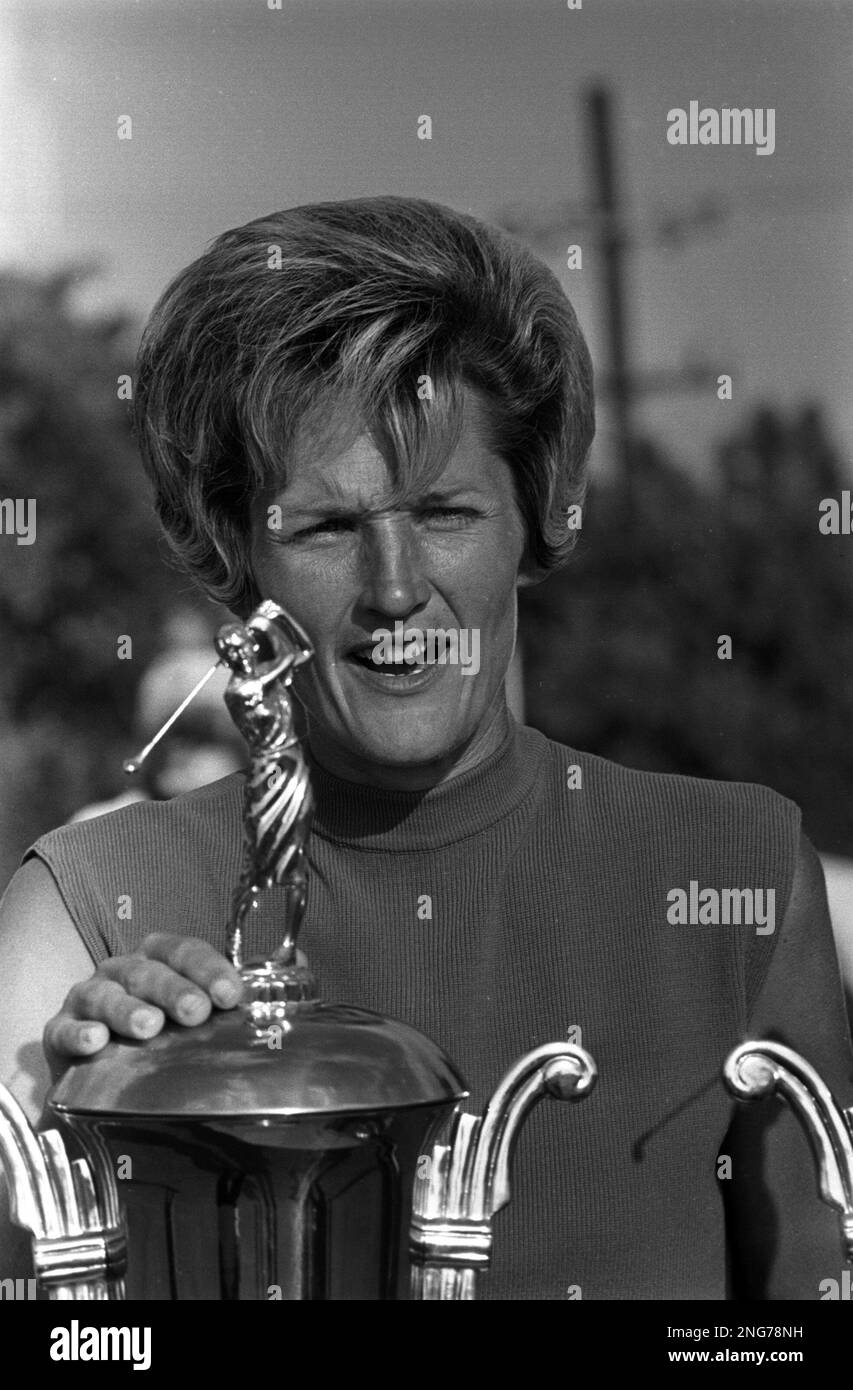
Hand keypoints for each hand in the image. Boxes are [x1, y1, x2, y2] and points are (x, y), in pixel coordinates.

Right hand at [42, 933, 243, 1077]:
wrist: (103, 1081)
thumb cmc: (158, 1040)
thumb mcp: (193, 1020)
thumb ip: (227, 1007)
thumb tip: (284, 984)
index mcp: (158, 960)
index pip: (185, 952)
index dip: (209, 969)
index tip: (231, 995)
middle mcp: (122, 971)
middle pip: (148, 971)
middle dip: (174, 990)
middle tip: (194, 1011)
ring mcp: (88, 998)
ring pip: (107, 995)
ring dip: (128, 1009)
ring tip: (149, 1026)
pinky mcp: (58, 1030)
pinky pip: (64, 1029)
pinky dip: (79, 1034)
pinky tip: (95, 1041)